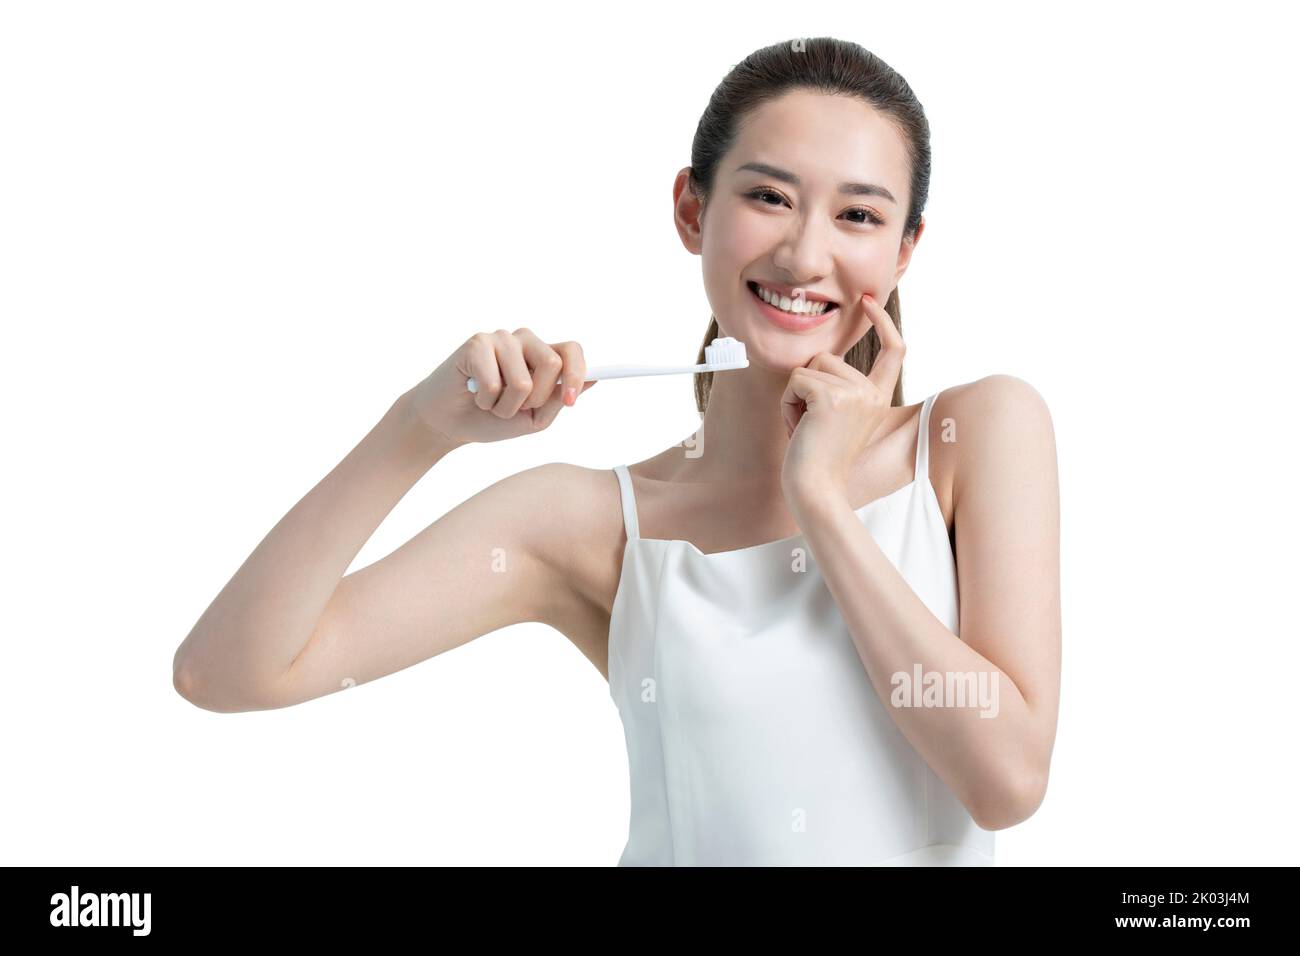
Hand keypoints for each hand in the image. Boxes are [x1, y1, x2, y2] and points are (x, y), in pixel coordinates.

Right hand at [405, 328, 597, 446]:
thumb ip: (558, 399)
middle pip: (552, 363)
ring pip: (523, 380)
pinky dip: (485, 401)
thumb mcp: (534, 418)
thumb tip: (593, 379)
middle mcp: (525, 341)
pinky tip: (474, 395)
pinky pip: (494, 383)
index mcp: (542, 355)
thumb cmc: (492, 419)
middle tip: (515, 407)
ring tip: (492, 403)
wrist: (451, 424)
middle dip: (535, 399)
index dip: (576, 374)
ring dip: (507, 406)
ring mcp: (500, 339)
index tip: (568, 402)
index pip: (572, 350)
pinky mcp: (477, 343)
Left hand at [779, 293, 904, 504]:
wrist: (816, 490)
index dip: (883, 323)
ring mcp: (855, 394)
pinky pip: (795, 380)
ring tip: (805, 428)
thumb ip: (839, 389)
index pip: (894, 351)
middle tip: (811, 426)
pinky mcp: (831, 397)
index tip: (868, 301)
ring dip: (795, 396)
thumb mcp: (837, 418)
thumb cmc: (818, 460)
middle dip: (807, 386)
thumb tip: (818, 358)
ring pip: (809, 366)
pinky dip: (787, 404)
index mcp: (878, 398)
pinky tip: (797, 429)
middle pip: (827, 357)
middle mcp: (872, 393)